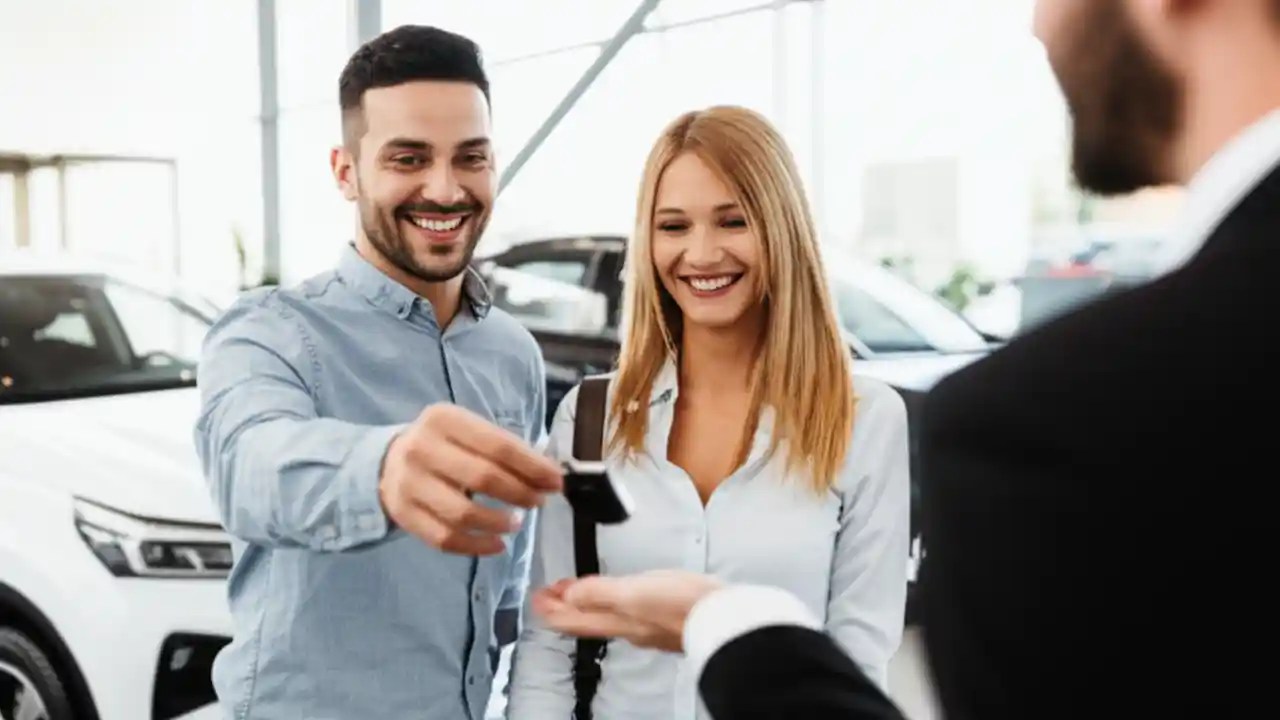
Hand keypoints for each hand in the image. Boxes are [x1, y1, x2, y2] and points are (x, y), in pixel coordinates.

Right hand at [379, 403, 562, 555]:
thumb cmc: (443, 445)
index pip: (498, 446)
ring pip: (463, 514)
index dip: (532, 467)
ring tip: (517, 522)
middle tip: (538, 502)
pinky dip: (476, 546)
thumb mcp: (468, 431)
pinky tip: (497, 544)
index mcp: (444, 419)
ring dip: (498, 522)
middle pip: (482, 478)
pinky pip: (444, 539)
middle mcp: (421, 448)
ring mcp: (408, 484)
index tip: (556, 481)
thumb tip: (549, 475)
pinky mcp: (403, 514)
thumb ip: (504, 449)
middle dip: (520, 493)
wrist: (387, 461)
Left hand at [531, 570, 724, 652]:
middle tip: (549, 592)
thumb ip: (599, 593)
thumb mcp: (635, 592)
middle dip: (565, 605)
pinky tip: (619, 593)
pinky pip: (627, 612)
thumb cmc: (684, 603)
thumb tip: (567, 597)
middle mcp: (629, 628)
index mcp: (617, 621)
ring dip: (586, 602)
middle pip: (586, 619)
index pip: (573, 620)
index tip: (535, 596)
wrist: (725, 616)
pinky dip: (611, 601)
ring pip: (606, 616)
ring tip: (575, 590)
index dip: (551, 609)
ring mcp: (647, 626)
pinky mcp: (665, 619)